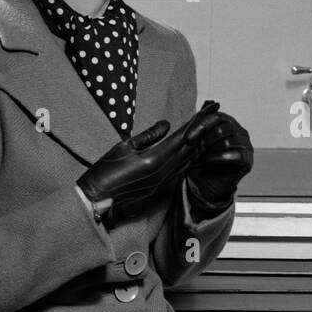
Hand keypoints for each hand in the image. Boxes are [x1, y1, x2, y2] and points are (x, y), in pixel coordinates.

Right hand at [78, 107, 219, 220]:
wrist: (97, 201)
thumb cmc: (105, 171)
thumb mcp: (124, 148)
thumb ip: (148, 136)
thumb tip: (167, 124)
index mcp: (155, 159)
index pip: (182, 137)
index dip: (196, 123)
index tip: (208, 111)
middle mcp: (163, 171)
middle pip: (189, 149)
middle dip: (202, 132)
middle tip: (213, 117)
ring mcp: (163, 182)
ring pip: (187, 161)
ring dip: (198, 146)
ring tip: (208, 131)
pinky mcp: (160, 190)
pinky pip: (179, 171)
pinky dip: (188, 159)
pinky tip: (193, 153)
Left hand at [184, 103, 253, 216]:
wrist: (207, 183)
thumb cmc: (201, 159)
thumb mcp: (197, 140)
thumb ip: (200, 123)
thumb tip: (205, 106)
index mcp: (228, 122)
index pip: (216, 116)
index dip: (200, 126)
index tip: (187, 138)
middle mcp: (240, 131)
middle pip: (222, 128)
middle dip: (203, 140)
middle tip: (192, 152)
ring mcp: (246, 145)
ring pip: (227, 142)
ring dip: (208, 151)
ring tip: (197, 159)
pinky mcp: (248, 160)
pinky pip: (236, 155)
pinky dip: (218, 158)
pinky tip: (208, 162)